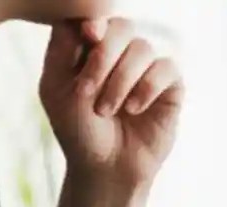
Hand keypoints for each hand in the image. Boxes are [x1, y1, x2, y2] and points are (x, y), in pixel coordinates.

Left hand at [40, 18, 183, 187]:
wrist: (105, 169)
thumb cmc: (79, 131)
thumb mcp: (56, 88)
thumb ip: (63, 48)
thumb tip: (87, 19)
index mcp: (91, 47)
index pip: (95, 18)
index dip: (93, 22)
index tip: (88, 36)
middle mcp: (121, 52)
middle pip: (121, 26)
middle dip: (103, 56)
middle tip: (87, 91)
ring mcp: (147, 68)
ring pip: (142, 48)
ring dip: (121, 80)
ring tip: (106, 110)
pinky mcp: (170, 87)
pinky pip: (166, 68)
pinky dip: (147, 88)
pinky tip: (133, 109)